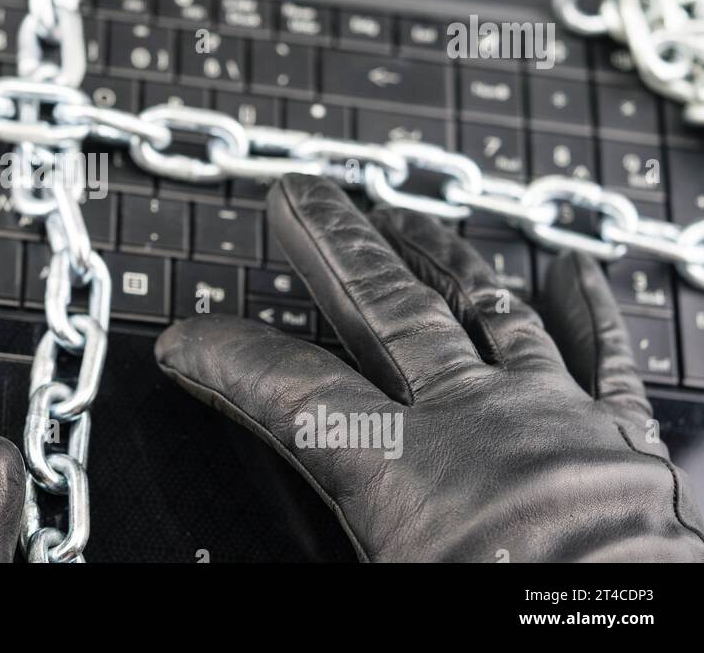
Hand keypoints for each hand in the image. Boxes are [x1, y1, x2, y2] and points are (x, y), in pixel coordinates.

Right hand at [156, 174, 703, 561]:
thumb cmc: (511, 636)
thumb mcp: (381, 592)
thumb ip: (314, 537)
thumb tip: (237, 553)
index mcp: (409, 476)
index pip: (293, 390)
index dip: (229, 358)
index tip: (186, 341)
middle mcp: (480, 424)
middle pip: (388, 310)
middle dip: (334, 248)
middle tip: (297, 197)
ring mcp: (554, 421)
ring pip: (487, 309)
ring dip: (437, 257)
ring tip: (399, 215)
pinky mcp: (622, 443)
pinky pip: (606, 360)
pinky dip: (587, 314)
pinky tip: (571, 270)